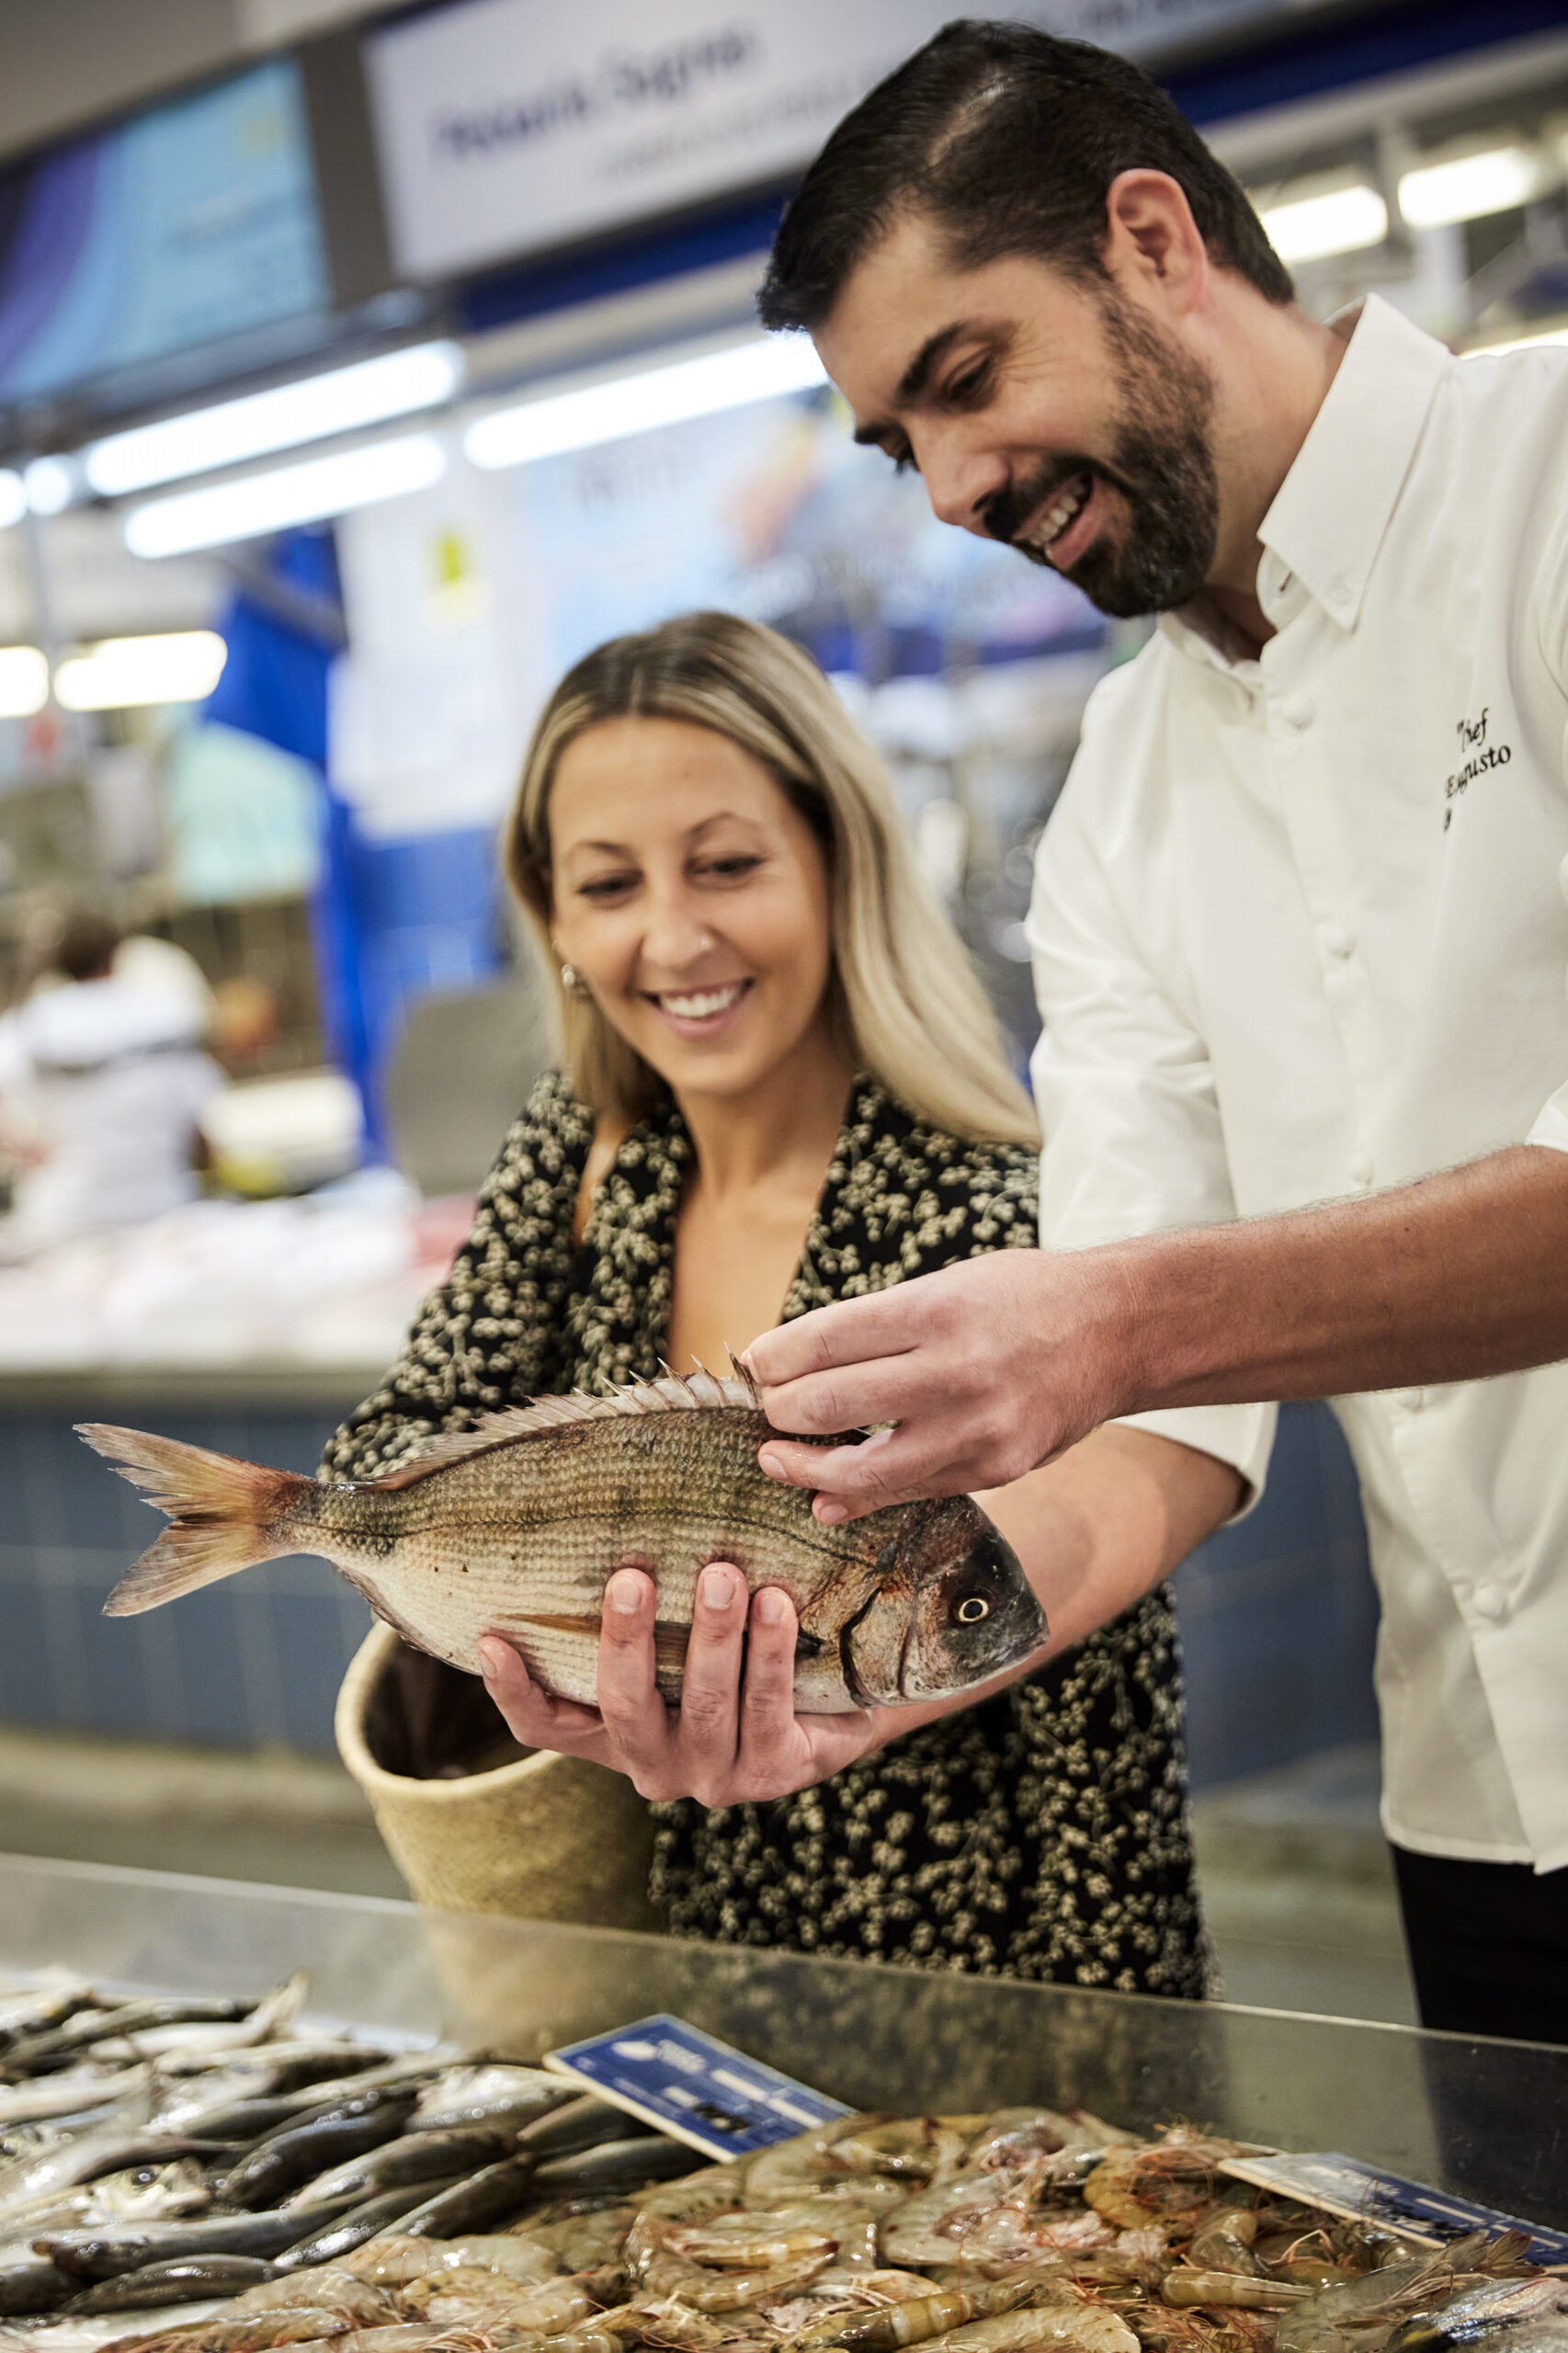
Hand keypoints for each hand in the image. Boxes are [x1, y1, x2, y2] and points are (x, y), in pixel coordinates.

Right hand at [477, 1562, 881, 1804]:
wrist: (838, 1706)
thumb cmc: (737, 1658)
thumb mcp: (677, 1641)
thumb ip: (640, 1612)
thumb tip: (599, 1516)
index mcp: (615, 1734)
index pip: (546, 1726)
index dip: (514, 1691)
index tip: (491, 1638)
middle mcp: (655, 1766)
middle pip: (624, 1708)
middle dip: (627, 1640)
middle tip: (631, 1577)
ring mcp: (714, 1776)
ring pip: (704, 1704)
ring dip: (713, 1635)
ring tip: (722, 1574)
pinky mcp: (776, 1772)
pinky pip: (767, 1707)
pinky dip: (770, 1652)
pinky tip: (777, 1602)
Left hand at [745, 1251, 1131, 1522]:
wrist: (1117, 1331)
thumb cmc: (1019, 1298)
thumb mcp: (945, 1285)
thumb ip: (874, 1326)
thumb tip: (789, 1362)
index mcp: (935, 1310)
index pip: (821, 1340)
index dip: (772, 1358)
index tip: (754, 1364)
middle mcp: (954, 1371)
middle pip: (826, 1405)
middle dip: (778, 1411)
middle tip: (766, 1409)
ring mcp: (976, 1429)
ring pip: (859, 1470)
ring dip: (803, 1466)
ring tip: (776, 1458)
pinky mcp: (993, 1470)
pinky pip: (907, 1492)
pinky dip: (856, 1498)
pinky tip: (825, 1496)